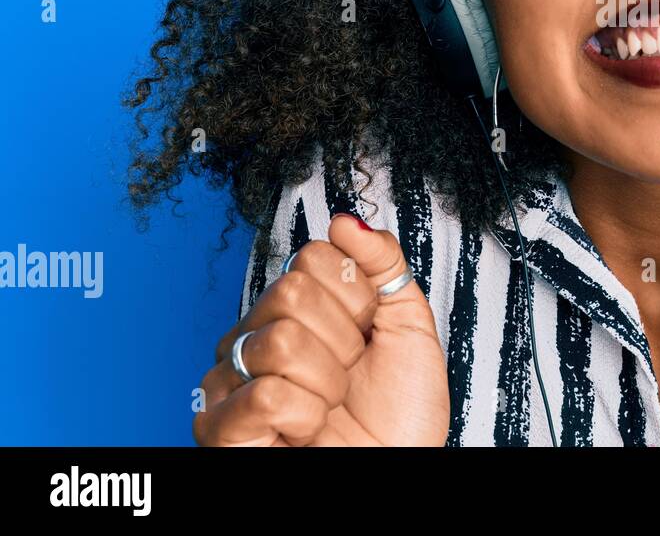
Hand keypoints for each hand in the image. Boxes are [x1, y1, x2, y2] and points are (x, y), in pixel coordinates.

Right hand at [194, 214, 449, 445]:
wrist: (396, 469)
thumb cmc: (399, 414)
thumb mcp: (410, 326)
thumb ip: (383, 263)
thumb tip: (347, 221)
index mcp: (297, 308)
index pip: (312, 257)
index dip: (356, 300)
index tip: (365, 336)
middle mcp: (256, 334)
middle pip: (292, 292)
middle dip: (341, 342)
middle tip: (348, 376)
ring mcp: (232, 378)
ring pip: (281, 341)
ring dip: (327, 383)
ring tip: (328, 407)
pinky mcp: (219, 426)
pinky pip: (269, 394)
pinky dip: (305, 417)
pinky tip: (303, 430)